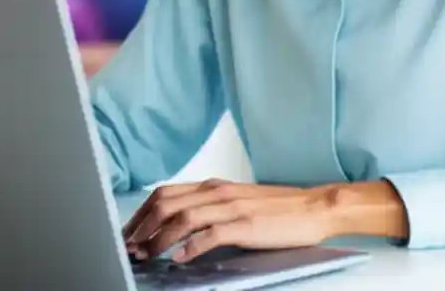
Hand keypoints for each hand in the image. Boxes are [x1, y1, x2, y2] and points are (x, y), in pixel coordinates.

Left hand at [122, 178, 337, 262]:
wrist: (315, 207)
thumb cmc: (279, 209)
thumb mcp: (238, 202)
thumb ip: (211, 208)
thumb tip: (179, 227)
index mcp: (214, 186)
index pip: (165, 193)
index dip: (141, 213)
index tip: (129, 232)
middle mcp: (218, 192)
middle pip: (166, 203)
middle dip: (142, 226)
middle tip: (129, 246)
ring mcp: (231, 207)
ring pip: (182, 218)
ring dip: (159, 238)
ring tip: (146, 254)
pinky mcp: (245, 225)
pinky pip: (210, 234)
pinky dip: (190, 247)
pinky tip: (178, 258)